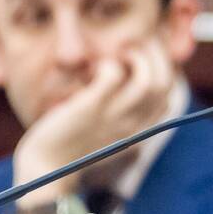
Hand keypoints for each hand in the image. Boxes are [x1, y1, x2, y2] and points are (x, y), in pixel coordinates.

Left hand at [13, 41, 173, 206]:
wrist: (45, 170)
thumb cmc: (70, 149)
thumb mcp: (105, 136)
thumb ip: (120, 117)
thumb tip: (121, 86)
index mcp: (140, 133)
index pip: (167, 96)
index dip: (162, 70)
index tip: (143, 57)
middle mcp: (134, 126)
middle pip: (164, 83)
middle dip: (156, 55)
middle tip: (136, 43)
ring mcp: (114, 117)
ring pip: (147, 78)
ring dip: (138, 55)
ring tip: (120, 50)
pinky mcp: (90, 108)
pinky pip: (112, 74)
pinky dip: (108, 63)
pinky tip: (94, 67)